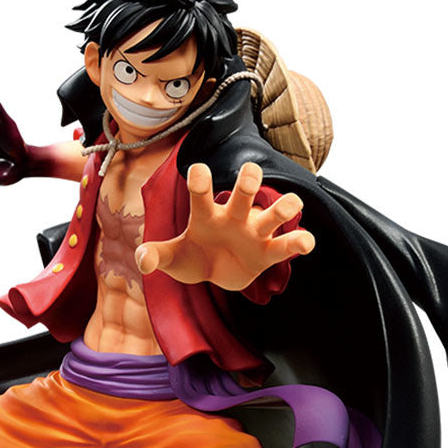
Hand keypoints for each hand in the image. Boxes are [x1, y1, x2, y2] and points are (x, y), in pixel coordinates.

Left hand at [134, 163, 314, 290]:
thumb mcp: (173, 258)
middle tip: (249, 176)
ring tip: (288, 207)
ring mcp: (254, 233)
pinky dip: (300, 241)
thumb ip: (157, 255)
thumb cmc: (194, 257)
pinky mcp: (269, 253)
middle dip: (249, 180)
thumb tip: (142, 260)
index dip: (200, 180)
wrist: (216, 274)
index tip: (198, 173)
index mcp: (206, 214)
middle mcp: (234, 217)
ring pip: (275, 212)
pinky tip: (305, 242)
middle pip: (246, 190)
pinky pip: (288, 245)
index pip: (202, 190)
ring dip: (283, 206)